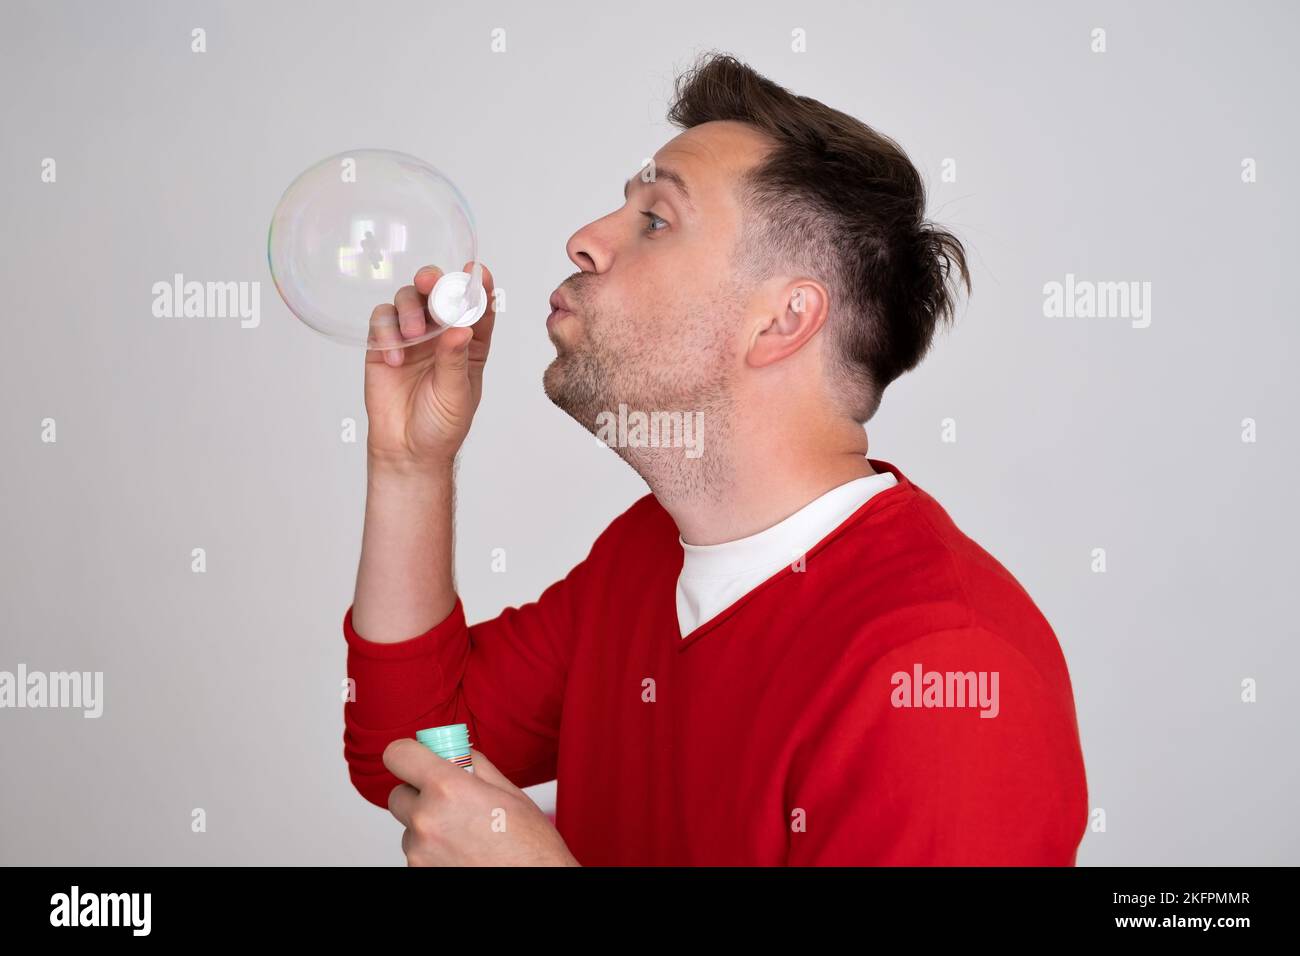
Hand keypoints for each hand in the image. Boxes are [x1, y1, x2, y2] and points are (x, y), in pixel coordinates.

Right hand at [364, 263, 496, 471]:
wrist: (408, 450)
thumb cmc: (441, 424)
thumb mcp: (456, 394)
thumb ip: (455, 360)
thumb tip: (461, 328)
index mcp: (470, 342)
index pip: (478, 307)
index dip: (478, 286)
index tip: (477, 271)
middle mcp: (441, 333)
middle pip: (439, 293)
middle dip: (436, 282)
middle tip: (430, 283)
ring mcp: (412, 336)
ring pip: (408, 299)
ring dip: (410, 309)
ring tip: (412, 336)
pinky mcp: (383, 344)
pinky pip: (382, 321)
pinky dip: (386, 331)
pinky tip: (394, 358)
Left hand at [384, 739, 578, 866]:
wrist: (536, 881)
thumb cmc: (531, 845)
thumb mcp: (510, 792)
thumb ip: (476, 767)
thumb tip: (460, 753)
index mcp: (448, 789)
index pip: (398, 754)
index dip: (408, 754)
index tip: (418, 758)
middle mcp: (426, 820)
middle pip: (397, 795)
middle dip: (418, 794)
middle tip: (449, 802)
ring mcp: (419, 853)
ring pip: (409, 828)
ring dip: (428, 827)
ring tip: (466, 836)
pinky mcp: (420, 874)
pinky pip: (417, 853)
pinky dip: (433, 852)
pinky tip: (462, 854)